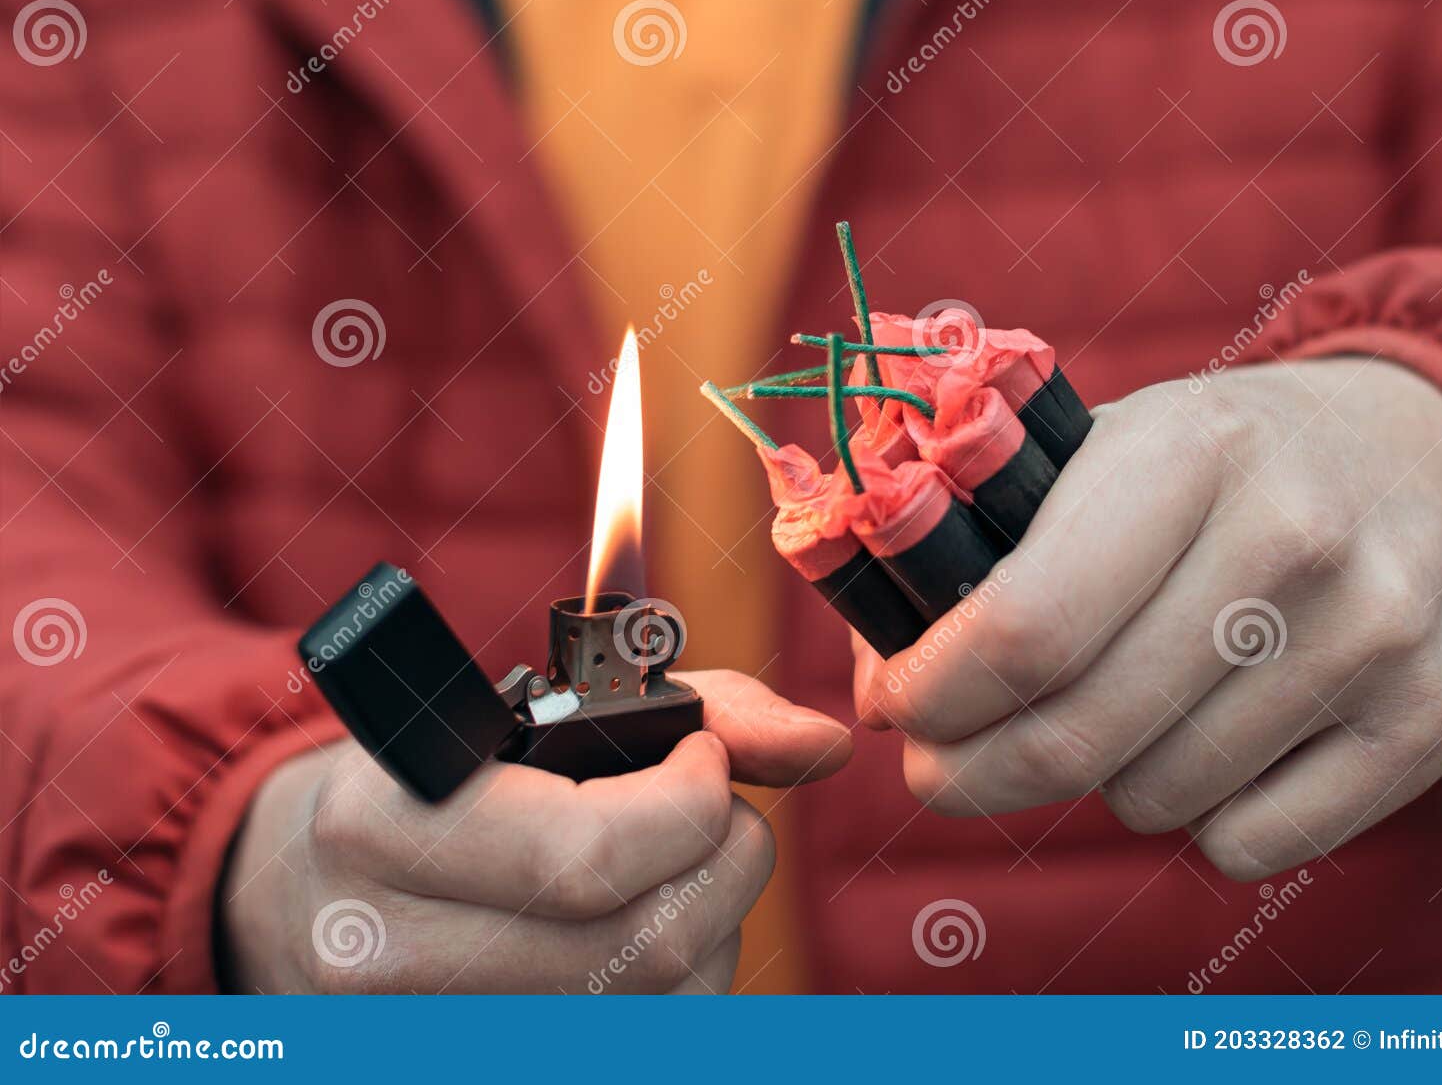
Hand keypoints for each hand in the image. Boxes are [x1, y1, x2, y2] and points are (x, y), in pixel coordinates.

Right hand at [221, 670, 849, 992]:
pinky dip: (688, 983)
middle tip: (719, 809)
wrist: (303, 890)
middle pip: (648, 948)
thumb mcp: (533, 711)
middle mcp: (390, 957)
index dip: (688, 806)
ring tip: (680, 864)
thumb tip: (825, 744)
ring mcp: (431, 1039)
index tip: (703, 760)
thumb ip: (696, 706)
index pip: (587, 857)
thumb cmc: (438, 780)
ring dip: (720, 923)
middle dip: (731, 861)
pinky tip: (656, 928)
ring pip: (665, 1007)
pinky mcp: (471, 1071)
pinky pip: (650, 1044)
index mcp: (383, 828)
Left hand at [856, 358, 1441, 877]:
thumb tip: (881, 696)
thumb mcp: (1105, 451)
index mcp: (1187, 450)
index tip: (902, 710)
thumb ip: (980, 554)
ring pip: (1156, 799)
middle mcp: (1293, 538)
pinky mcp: (1428, 723)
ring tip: (1112, 714)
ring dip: (1100, 781)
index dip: (935, 694)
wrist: (1431, 458)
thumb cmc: (1221, 466)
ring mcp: (1373, 636)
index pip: (1024, 626)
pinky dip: (1197, 819)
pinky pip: (1247, 844)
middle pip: (1079, 735)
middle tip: (944, 768)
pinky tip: (1205, 743)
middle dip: (974, 773)